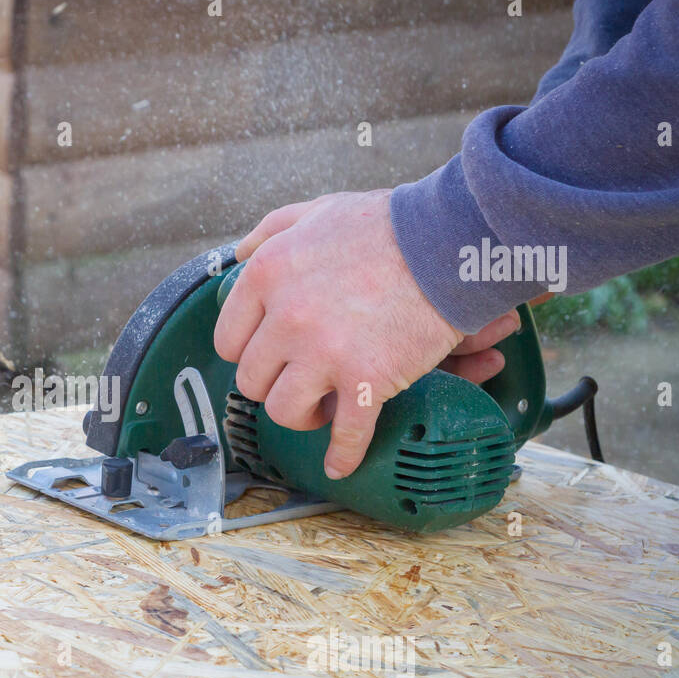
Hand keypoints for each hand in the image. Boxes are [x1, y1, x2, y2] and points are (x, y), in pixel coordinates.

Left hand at [216, 189, 519, 478]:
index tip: (267, 356)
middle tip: (298, 379)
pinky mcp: (365, 380)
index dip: (248, 353)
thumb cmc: (387, 225)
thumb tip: (239, 253)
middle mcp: (287, 317)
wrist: (449, 242)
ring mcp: (324, 352)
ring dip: (301, 415)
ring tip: (321, 407)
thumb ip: (272, 231)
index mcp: (268, 275)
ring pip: (283, 410)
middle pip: (252, 380)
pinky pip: (344, 435)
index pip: (229, 339)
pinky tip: (340, 465)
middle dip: (273, 383)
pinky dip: (342, 456)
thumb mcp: (318, 211)